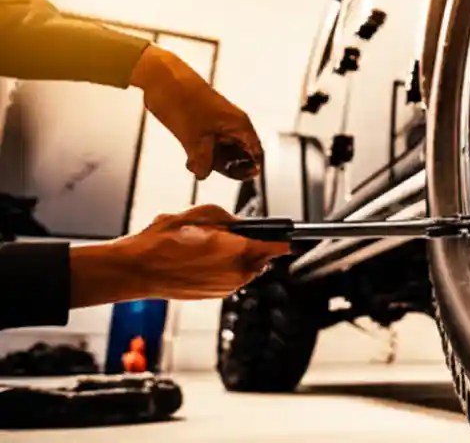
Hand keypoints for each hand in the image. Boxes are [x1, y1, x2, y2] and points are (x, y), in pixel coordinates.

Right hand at [70, 205, 291, 307]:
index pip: (275, 247)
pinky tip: (209, 259)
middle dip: (259, 248)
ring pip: (248, 271)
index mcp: (236, 250)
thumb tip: (239, 224)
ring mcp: (225, 287)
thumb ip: (227, 218)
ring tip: (220, 246)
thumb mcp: (199, 215)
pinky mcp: (214, 296)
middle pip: (262, 259)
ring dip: (243, 259)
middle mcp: (235, 272)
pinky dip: (229, 270)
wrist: (137, 270)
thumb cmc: (162, 240)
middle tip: (244, 236)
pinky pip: (232, 280)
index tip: (289, 235)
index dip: (282, 240)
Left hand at [130, 46, 262, 179]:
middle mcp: (232, 125)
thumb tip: (203, 176)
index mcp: (239, 125)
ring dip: (210, 162)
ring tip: (194, 166)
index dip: (250, 167)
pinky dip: (201, 155)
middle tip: (208, 171)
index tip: (240, 179)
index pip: (255, 152)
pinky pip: (208, 145)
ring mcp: (217, 125)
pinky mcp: (203, 125)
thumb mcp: (193, 137)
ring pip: (222, 151)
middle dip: (226, 167)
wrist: (162, 79)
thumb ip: (202, 160)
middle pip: (240, 154)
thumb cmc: (183, 101)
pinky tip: (189, 161)